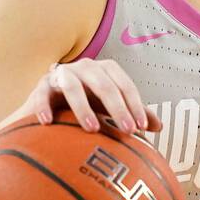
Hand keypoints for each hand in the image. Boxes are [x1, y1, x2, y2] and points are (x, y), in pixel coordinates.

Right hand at [25, 59, 162, 135]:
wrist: (51, 101)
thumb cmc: (88, 103)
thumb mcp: (110, 107)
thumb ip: (132, 113)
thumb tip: (159, 127)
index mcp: (105, 71)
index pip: (124, 85)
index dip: (135, 105)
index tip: (140, 128)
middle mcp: (85, 68)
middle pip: (104, 84)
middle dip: (117, 107)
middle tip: (127, 131)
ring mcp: (62, 74)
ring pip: (73, 86)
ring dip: (83, 107)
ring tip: (92, 129)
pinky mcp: (41, 85)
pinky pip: (41, 95)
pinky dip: (43, 107)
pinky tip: (48, 123)